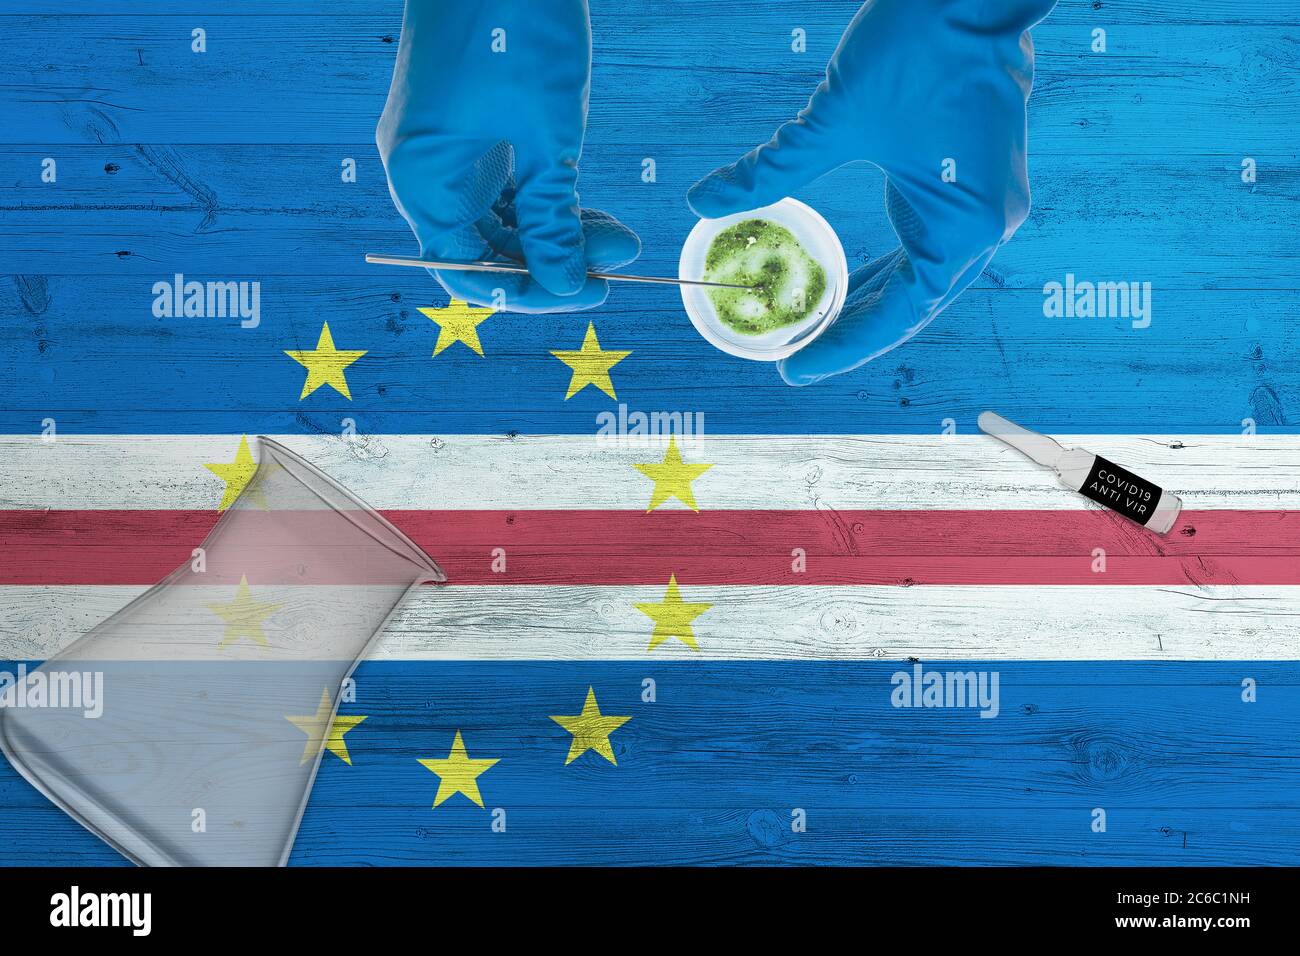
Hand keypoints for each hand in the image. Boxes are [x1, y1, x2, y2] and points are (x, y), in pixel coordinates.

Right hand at [377, 0, 639, 312]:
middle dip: (553, 260)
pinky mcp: (462, 128)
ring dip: (554, 233)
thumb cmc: (516, 25)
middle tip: (620, 260)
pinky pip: (499, 186)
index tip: (588, 292)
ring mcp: (440, 148)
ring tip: (617, 235)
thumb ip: (552, 219)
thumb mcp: (547, 136)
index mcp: (423, 180)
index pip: (467, 273)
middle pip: (484, 250)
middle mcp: (421, 171)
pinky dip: (542, 200)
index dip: (528, 294)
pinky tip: (587, 208)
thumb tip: (565, 287)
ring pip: (496, 220)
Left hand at [688, 0, 1056, 383]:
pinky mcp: (975, 185)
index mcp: (961, 229)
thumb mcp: (833, 118)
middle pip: (911, 307)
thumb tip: (702, 200)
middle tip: (795, 356)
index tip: (792, 369)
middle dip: (851, 332)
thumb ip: (771, 169)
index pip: (897, 315)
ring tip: (814, 327)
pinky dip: (889, 268)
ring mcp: (985, 207)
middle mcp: (983, 229)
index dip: (842, 348)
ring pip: (921, 280)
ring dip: (870, 302)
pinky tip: (848, 280)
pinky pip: (929, 246)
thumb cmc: (914, 46)